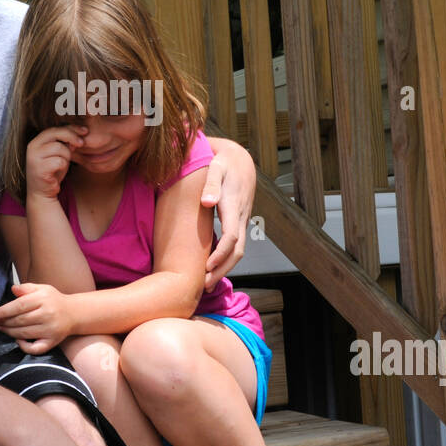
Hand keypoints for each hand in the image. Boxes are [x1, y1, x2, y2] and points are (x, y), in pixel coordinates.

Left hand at [0, 282, 74, 352]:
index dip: (4, 312)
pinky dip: (24, 346)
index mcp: (44, 299)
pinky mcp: (53, 341)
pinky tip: (18, 340)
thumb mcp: (42, 289)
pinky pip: (35, 348)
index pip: (19, 306)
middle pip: (20, 321)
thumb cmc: (53, 300)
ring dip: (10, 332)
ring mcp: (50, 329)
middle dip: (4, 322)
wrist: (74, 313)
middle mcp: (48, 314)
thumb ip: (26, 288)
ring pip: (24, 334)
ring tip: (2, 328)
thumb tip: (13, 289)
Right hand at [25, 126, 86, 200]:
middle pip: (56, 133)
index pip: (55, 129)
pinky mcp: (39, 169)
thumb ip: (65, 142)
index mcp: (37, 141)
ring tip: (62, 164)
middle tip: (82, 143)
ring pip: (60, 148)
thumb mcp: (59, 154)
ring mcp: (34, 158)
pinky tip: (58, 171)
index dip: (71, 128)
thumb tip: (80, 133)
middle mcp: (33, 147)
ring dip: (67, 156)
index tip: (85, 131)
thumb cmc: (52, 172)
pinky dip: (63, 166)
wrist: (42, 193)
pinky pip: (59, 161)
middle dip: (72, 137)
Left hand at [200, 138, 254, 291]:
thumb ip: (211, 184)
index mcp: (233, 206)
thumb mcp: (216, 167)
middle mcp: (240, 216)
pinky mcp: (238, 222)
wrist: (240, 160)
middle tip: (204, 286)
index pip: (231, 236)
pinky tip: (212, 269)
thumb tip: (207, 203)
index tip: (206, 267)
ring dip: (224, 268)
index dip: (220, 254)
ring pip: (238, 251)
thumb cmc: (223, 163)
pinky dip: (226, 260)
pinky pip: (236, 246)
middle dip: (222, 270)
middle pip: (237, 251)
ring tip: (206, 283)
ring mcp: (242, 220)